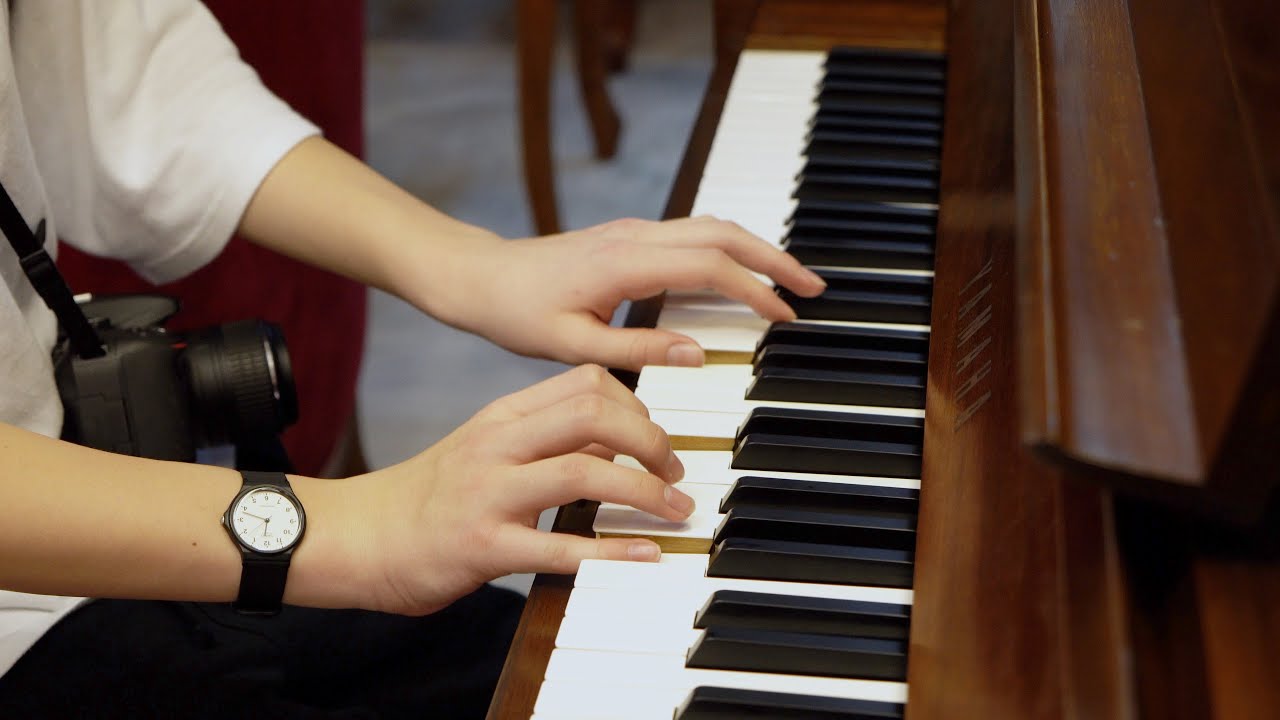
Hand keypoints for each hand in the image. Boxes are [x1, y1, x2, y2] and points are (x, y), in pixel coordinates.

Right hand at [351, 365, 694, 615]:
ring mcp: (489, 494)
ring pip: (583, 473)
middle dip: (651, 442)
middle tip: (675, 474)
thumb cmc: (430, 497)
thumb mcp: (486, 450)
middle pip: (593, 415)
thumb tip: (615, 447)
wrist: (358, 537)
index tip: (658, 441)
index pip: (586, 384)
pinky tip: (645, 555)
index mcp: (503, 417)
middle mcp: (498, 445)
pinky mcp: (483, 547)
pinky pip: (559, 546)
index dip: (639, 407)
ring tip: (675, 511)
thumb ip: (545, 441)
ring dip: (644, 492)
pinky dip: (611, 551)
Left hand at [432, 216, 826, 370]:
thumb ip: (638, 348)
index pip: (709, 267)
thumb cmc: (519, 313)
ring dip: (756, 249)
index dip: (753, 291)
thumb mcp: (574, 346)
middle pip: (724, 234)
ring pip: (712, 226)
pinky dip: (730, 248)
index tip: (784, 317)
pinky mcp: (631, 236)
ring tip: (790, 281)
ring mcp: (635, 231)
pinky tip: (743, 272)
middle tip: (812, 289)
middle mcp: (636, 237)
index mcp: (625, 263)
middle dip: (774, 259)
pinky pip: (694, 232)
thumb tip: (699, 353)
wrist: (483, 279)